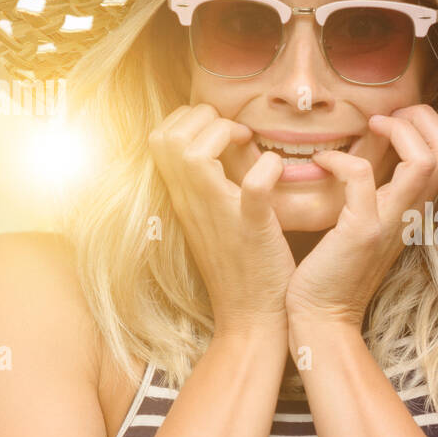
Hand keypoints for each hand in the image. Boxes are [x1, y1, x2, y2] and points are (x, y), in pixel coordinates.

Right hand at [147, 103, 294, 335]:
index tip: (223, 133)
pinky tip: (278, 170)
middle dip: (202, 117)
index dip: (189, 120)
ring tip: (250, 146)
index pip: (160, 137)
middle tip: (235, 135)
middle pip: (165, 136)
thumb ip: (208, 187)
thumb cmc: (240, 266)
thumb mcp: (212, 220)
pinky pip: (252, 185)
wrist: (251, 318)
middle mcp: (191, 203)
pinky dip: (267, 168)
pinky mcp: (250, 229)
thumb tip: (218, 151)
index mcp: (182, 199)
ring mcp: (217, 216)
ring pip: (191, 153)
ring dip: (223, 134)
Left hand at [284, 105, 437, 326]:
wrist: (323, 318)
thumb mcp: (369, 224)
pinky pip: (360, 175)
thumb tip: (367, 153)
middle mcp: (413, 214)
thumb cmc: (336, 271)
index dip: (426, 125)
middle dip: (421, 117)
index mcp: (415, 210)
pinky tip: (320, 163)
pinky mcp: (362, 231)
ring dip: (398, 129)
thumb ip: (377, 193)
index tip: (389, 121)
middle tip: (385, 117)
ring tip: (370, 127)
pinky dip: (339, 158)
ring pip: (424, 160)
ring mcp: (392, 222)